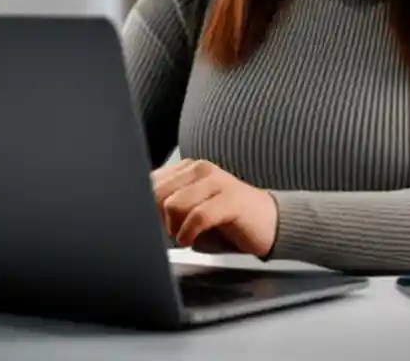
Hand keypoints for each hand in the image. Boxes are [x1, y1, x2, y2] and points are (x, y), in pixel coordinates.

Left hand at [151, 159, 278, 256]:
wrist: (269, 225)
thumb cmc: (226, 222)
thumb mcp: (190, 213)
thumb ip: (166, 210)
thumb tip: (140, 218)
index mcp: (187, 169)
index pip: (149, 183)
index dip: (145, 209)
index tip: (153, 227)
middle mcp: (200, 169)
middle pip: (157, 193)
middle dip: (158, 220)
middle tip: (171, 234)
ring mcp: (217, 182)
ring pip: (174, 204)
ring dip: (174, 229)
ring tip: (185, 237)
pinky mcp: (231, 199)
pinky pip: (197, 217)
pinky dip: (189, 234)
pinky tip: (192, 240)